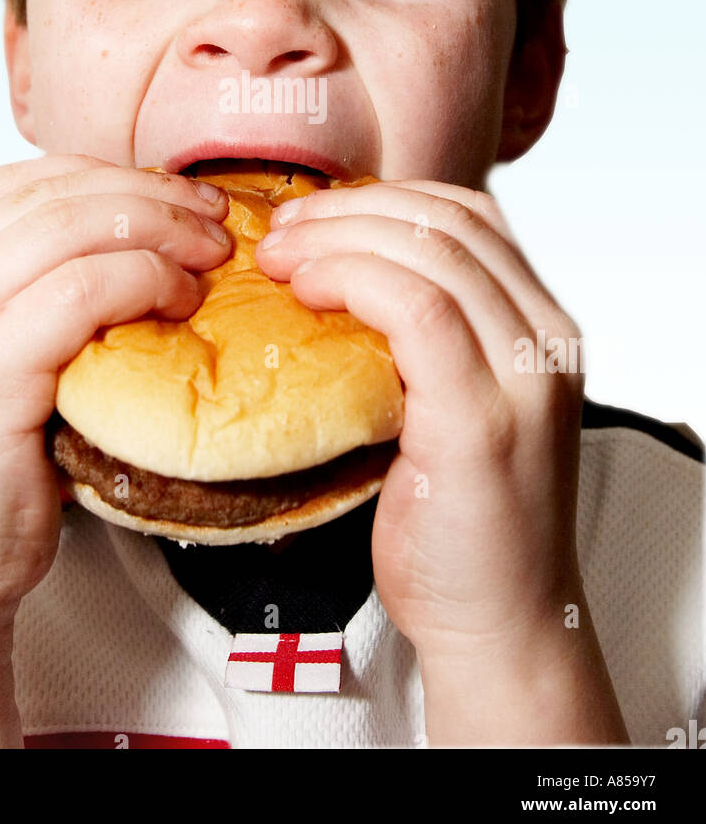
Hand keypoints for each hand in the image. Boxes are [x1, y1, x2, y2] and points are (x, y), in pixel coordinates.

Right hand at [0, 155, 230, 620]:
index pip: (24, 184)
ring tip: (210, 253)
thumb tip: (141, 248)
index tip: (175, 196)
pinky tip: (180, 297)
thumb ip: (39, 299)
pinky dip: (146, 279)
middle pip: (52, 194)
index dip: (111, 177)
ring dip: (159, 229)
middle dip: (149, 194)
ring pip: (72, 227)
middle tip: (213, 217)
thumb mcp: (0, 365)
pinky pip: (83, 288)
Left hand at [254, 178, 586, 660]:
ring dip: (340, 237)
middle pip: (448, 221)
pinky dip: (353, 281)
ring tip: (277, 256)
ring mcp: (523, 376)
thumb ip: (423, 337)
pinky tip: (307, 291)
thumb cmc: (459, 521)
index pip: (468, 216)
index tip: (313, 218)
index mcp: (539, 326)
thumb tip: (334, 273)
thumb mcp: (450, 402)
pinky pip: (418, 310)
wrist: (499, 623)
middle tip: (279, 231)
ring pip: (432, 252)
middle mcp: (545, 338)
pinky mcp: (482, 420)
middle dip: (350, 209)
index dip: (384, 200)